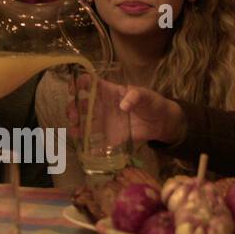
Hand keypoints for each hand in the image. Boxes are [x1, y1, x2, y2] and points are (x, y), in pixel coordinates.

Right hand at [66, 77, 185, 144]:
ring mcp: (106, 121)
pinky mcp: (112, 136)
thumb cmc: (152, 103)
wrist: (162, 123)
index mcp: (109, 92)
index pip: (90, 84)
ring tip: (75, 131)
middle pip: (82, 104)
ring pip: (85, 122)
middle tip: (72, 115)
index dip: (79, 84)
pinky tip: (87, 149)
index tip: (73, 89)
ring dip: (76, 126)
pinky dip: (92, 146)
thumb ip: (135, 96)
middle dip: (72, 108)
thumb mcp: (146, 95)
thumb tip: (123, 105)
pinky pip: (99, 141)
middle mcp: (103, 106)